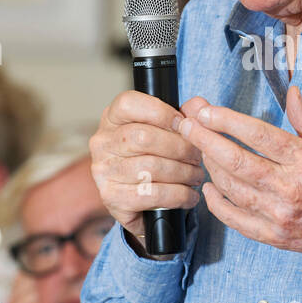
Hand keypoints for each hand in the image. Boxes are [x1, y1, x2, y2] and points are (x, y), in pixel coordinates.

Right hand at [89, 91, 206, 249]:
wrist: (130, 198)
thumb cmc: (148, 157)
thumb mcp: (161, 131)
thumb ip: (181, 115)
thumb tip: (198, 106)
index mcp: (112, 119)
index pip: (128, 104)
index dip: (161, 112)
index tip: (183, 125)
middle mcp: (102, 143)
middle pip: (143, 137)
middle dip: (180, 147)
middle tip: (197, 156)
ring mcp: (104, 172)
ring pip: (151, 168)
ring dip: (183, 173)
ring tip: (196, 176)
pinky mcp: (112, 198)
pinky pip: (152, 195)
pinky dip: (178, 195)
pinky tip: (189, 196)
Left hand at [173, 84, 301, 264]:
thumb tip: (291, 92)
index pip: (258, 135)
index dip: (227, 121)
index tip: (206, 111)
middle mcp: (290, 188)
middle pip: (236, 160)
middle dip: (205, 139)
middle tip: (187, 124)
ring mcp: (280, 215)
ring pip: (232, 188)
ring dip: (210, 167)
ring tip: (199, 149)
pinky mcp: (275, 236)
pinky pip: (236, 220)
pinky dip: (218, 204)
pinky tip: (209, 188)